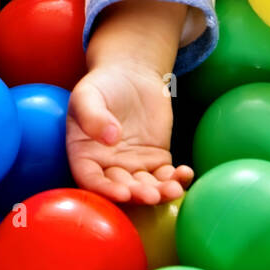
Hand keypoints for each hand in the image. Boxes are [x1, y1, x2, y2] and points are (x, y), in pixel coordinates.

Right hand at [66, 62, 193, 205]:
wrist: (130, 74)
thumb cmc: (101, 84)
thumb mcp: (87, 95)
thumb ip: (92, 116)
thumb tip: (110, 138)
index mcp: (85, 156)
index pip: (92, 180)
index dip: (106, 190)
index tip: (123, 193)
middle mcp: (108, 167)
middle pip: (122, 188)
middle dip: (138, 195)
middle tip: (153, 195)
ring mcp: (134, 165)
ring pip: (146, 187)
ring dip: (160, 192)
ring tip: (174, 189)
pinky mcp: (156, 159)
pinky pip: (166, 175)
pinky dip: (176, 178)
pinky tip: (185, 174)